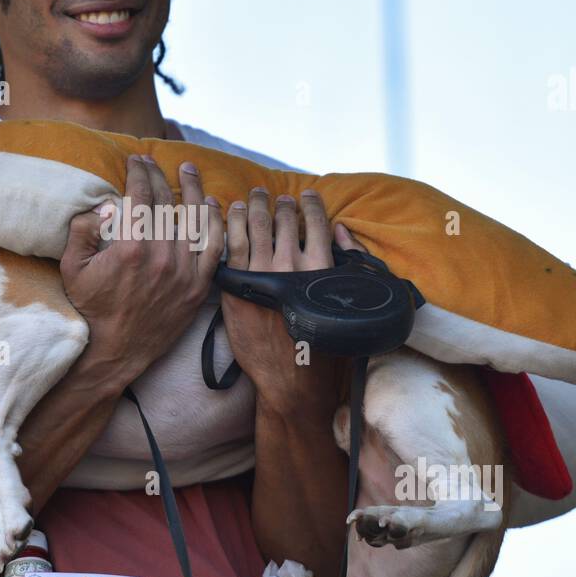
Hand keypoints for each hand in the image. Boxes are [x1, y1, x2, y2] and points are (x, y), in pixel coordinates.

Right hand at [59, 155, 224, 390]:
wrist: (115, 351)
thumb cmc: (91, 308)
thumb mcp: (71, 268)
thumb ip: (82, 230)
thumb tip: (104, 205)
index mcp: (131, 247)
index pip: (141, 196)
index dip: (139, 172)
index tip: (138, 159)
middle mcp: (162, 256)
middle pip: (166, 203)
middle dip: (161, 175)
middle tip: (157, 161)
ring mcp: (184, 272)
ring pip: (195, 220)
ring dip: (192, 190)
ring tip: (189, 170)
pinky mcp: (197, 287)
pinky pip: (214, 248)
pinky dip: (214, 223)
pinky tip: (211, 205)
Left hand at [219, 186, 368, 416]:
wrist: (289, 381)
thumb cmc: (322, 348)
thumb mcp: (343, 304)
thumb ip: (346, 263)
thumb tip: (341, 229)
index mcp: (319, 270)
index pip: (315, 223)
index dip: (310, 204)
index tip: (306, 195)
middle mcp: (289, 268)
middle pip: (282, 220)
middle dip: (278, 203)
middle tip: (272, 195)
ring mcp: (260, 276)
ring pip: (254, 227)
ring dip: (253, 206)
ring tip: (251, 197)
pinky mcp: (235, 287)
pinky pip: (230, 246)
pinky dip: (231, 224)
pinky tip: (230, 214)